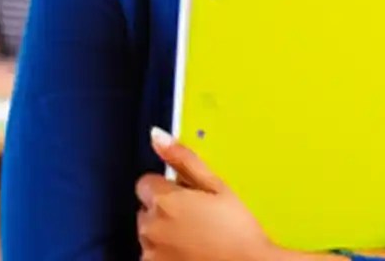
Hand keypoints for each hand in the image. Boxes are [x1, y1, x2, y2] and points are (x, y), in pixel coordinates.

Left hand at [137, 128, 276, 260]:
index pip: (146, 183)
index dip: (168, 189)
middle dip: (165, 212)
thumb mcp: (216, 187)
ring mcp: (151, 253)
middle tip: (196, 221)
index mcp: (164, 200)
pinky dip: (165, 255)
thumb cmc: (238, 232)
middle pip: (146, 210)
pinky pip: (153, 257)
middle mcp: (151, 227)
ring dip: (164, 235)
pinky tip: (190, 255)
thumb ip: (183, 159)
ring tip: (196, 241)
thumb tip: (157, 135)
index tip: (187, 199)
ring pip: (149, 236)